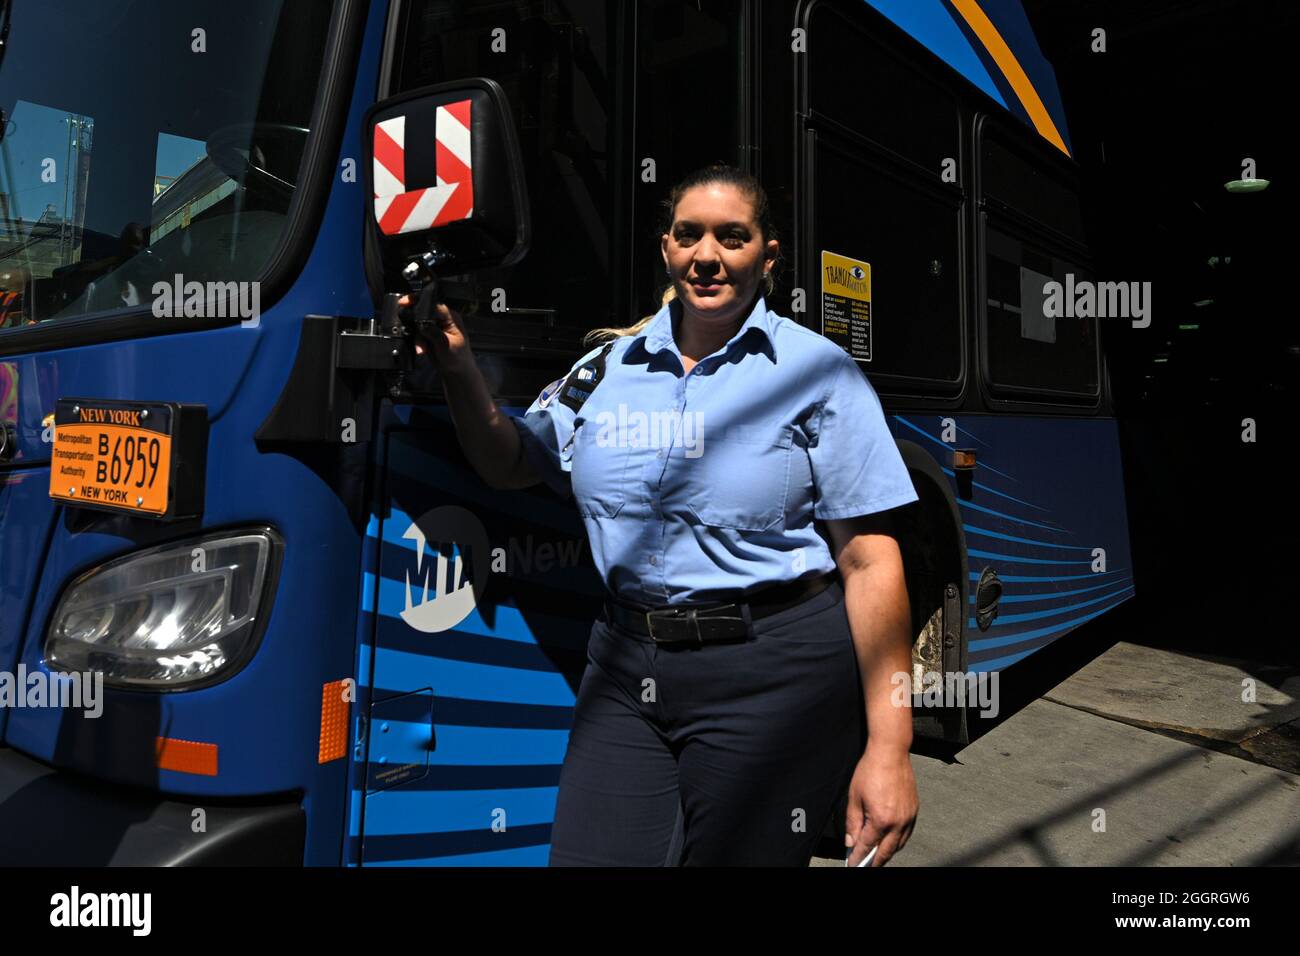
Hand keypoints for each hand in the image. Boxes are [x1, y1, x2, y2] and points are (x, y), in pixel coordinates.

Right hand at [398, 289, 471, 373]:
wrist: (455, 371)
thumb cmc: (458, 357)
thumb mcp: (446, 345)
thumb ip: (434, 333)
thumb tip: (422, 324)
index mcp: (450, 317)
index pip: (433, 304)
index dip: (419, 301)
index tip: (405, 303)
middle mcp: (441, 319)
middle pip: (422, 312)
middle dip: (415, 325)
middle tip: (417, 338)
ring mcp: (433, 326)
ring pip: (416, 324)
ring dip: (417, 338)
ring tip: (422, 349)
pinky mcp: (427, 334)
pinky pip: (416, 333)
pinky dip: (416, 342)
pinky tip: (421, 350)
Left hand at [845, 745, 917, 866]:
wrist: (891, 753)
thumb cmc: (871, 770)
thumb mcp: (854, 797)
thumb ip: (852, 822)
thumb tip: (851, 841)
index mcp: (880, 819)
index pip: (867, 846)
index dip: (858, 858)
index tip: (853, 864)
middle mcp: (898, 822)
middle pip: (886, 851)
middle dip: (874, 862)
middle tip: (865, 866)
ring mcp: (908, 817)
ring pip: (898, 845)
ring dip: (887, 853)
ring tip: (876, 856)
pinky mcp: (914, 811)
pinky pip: (906, 834)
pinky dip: (897, 841)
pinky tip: (889, 841)